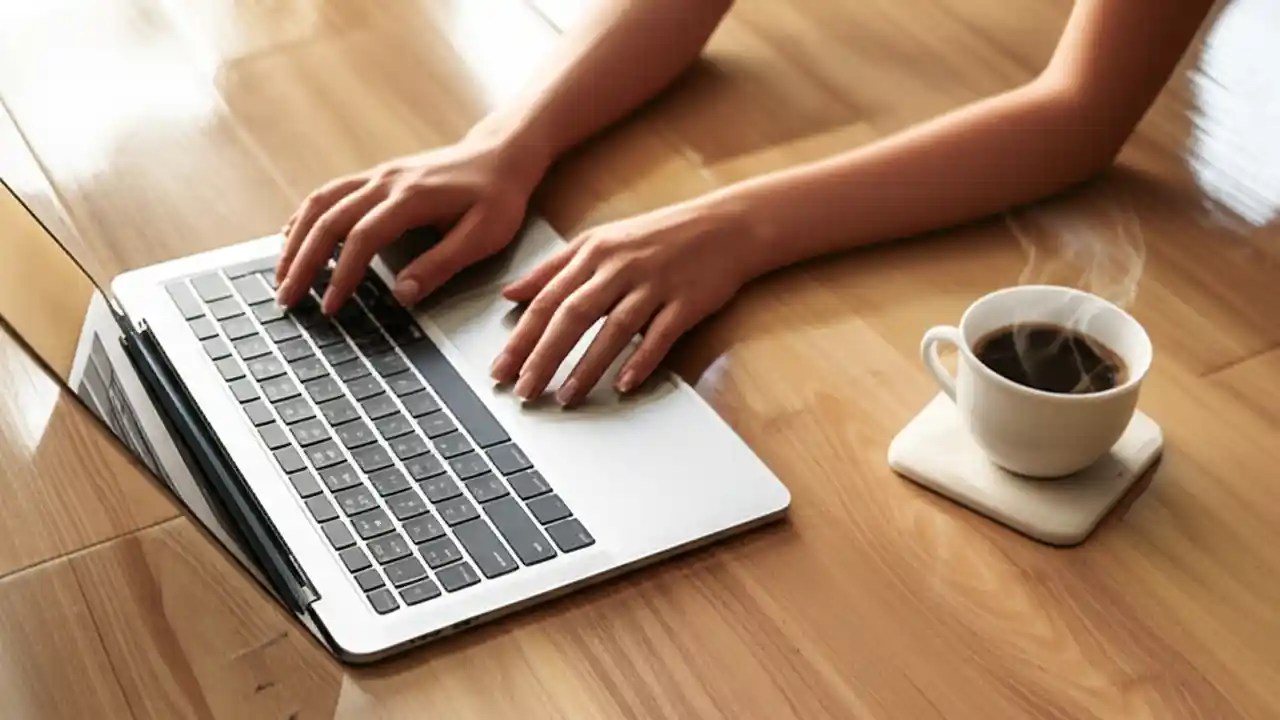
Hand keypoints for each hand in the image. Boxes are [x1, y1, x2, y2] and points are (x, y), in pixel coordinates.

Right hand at [275, 132, 546, 312]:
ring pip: (320, 203)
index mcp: (412, 197)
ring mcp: (377, 175)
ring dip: (295, 240)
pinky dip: (304, 217)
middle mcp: (386, 181)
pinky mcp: (376, 176)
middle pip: (328, 220)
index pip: (363, 239)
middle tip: (286, 299)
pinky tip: (292, 239)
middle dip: (302, 262)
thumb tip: (401, 296)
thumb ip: (441, 265)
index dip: (342, 275)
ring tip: (281, 276)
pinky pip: (328, 193)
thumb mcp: (483, 236)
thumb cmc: (498, 197)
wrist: (502, 154)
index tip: (329, 306)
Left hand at [492, 199, 755, 405]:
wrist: (725, 224)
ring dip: (586, 366)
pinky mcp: (686, 301)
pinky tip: (623, 384)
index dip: (521, 337)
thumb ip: (553, 269)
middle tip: (524, 390)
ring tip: (566, 397)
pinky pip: (659, 335)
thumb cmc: (659, 235)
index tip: (500, 369)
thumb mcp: (600, 241)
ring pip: (613, 329)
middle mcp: (620, 266)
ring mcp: (654, 283)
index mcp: (593, 252)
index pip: (547, 299)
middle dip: (543, 356)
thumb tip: (510, 294)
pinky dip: (640, 360)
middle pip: (572, 315)